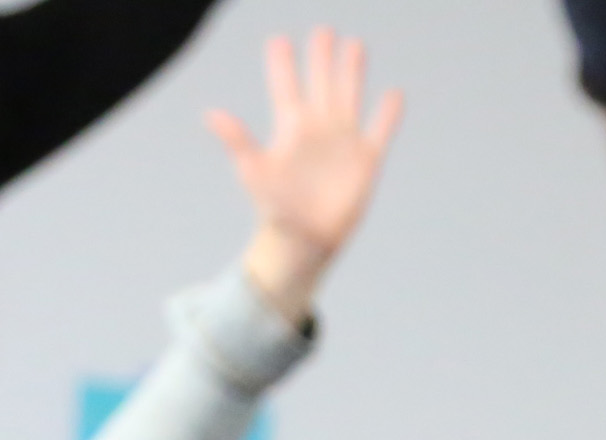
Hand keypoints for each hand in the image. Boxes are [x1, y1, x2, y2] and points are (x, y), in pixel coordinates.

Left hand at [210, 28, 402, 329]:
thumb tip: (211, 115)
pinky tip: (394, 94)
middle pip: (321, 83)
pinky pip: (380, 130)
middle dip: (321, 57)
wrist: (304, 241)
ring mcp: (343, 141)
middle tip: (322, 31)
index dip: (282, 64)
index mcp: (291, 128)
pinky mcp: (366, 160)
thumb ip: (237, 140)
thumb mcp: (254, 171)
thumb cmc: (276, 208)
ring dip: (352, 72)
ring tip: (354, 45)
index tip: (278, 41)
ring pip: (350, 96)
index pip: (285, 86)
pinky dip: (388, 114)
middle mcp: (318, 128)